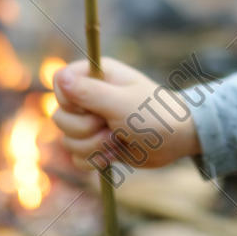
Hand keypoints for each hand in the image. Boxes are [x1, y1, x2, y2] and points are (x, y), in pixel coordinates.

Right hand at [51, 57, 198, 172]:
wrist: (177, 140)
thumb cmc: (155, 115)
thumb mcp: (120, 103)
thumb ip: (88, 92)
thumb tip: (59, 76)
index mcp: (97, 75)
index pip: (60, 81)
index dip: (69, 99)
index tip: (90, 106)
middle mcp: (91, 96)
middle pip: (60, 117)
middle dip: (85, 129)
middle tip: (111, 126)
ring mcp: (92, 121)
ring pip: (68, 140)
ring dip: (93, 146)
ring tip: (118, 140)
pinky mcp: (96, 144)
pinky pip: (77, 157)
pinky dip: (94, 160)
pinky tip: (114, 154)